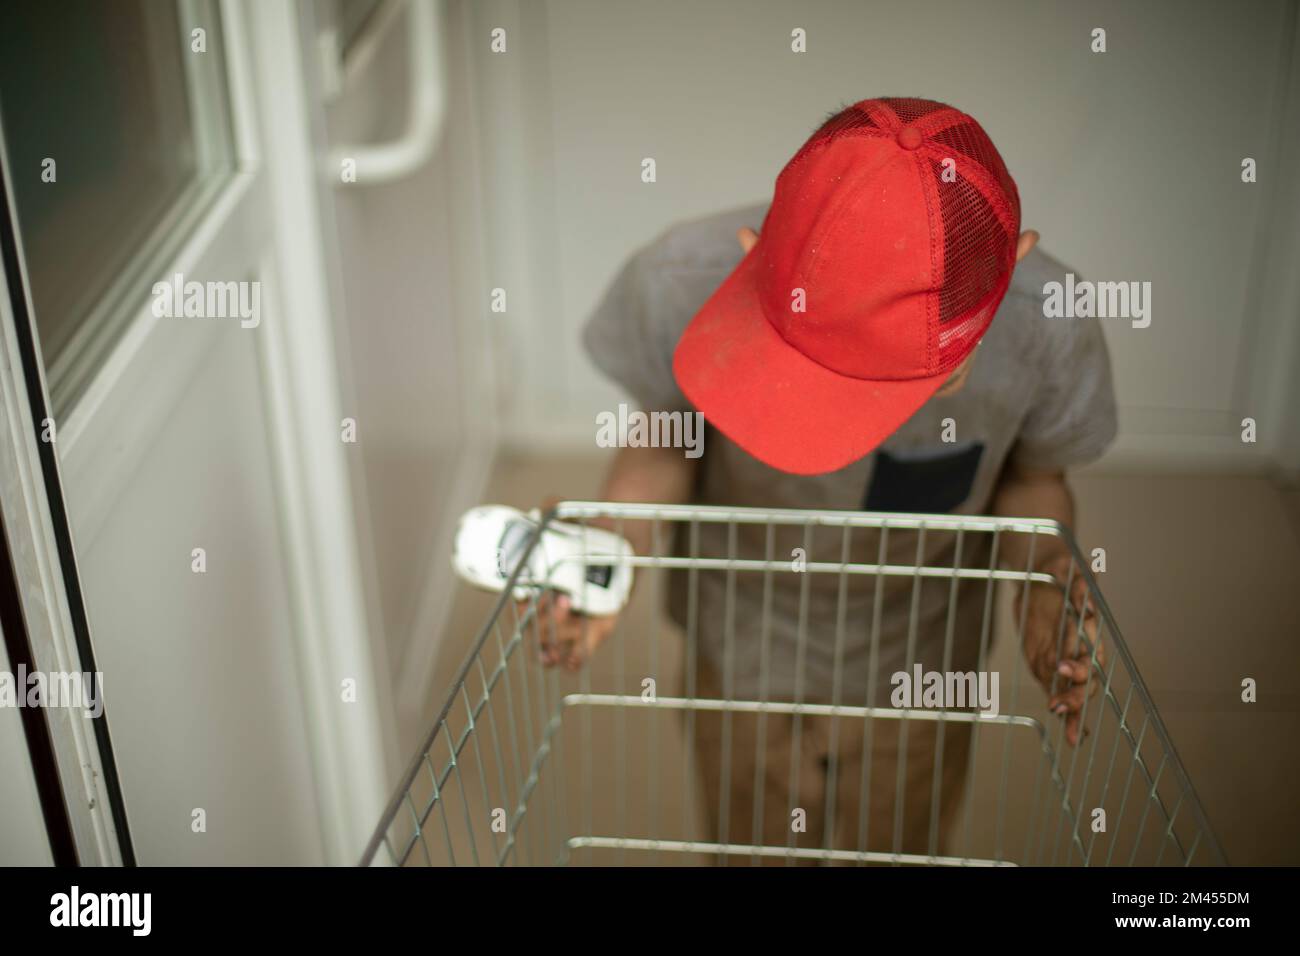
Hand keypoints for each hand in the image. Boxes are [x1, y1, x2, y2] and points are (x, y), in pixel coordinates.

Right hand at [512, 496, 620, 670]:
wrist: (619, 545)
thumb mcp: (570, 520)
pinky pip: (578, 655)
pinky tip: (568, 659)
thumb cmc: (587, 536)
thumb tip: (546, 504)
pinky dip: (572, 659)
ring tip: (566, 603)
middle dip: (538, 618)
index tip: (524, 595)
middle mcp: (549, 612)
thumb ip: (554, 511)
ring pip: (552, 643)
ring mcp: (571, 625)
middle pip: (533, 629)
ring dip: (554, 631)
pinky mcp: (595, 632)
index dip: (519, 605)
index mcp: (537, 590)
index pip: (520, 607)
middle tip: (552, 594)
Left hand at [1015, 554, 1104, 745]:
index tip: (1061, 668)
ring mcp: (1069, 660)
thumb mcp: (1064, 566)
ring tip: (1072, 735)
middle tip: (1058, 704)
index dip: (1079, 665)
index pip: (1089, 653)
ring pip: (1077, 692)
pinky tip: (1075, 738)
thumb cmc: (1057, 569)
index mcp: (1087, 630)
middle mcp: (1082, 649)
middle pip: (1086, 679)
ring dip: (1075, 712)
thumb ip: (1078, 581)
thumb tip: (1091, 593)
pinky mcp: (1052, 666)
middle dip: (1076, 695)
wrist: (1040, 575)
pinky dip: (1070, 716)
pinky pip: (1062, 693)